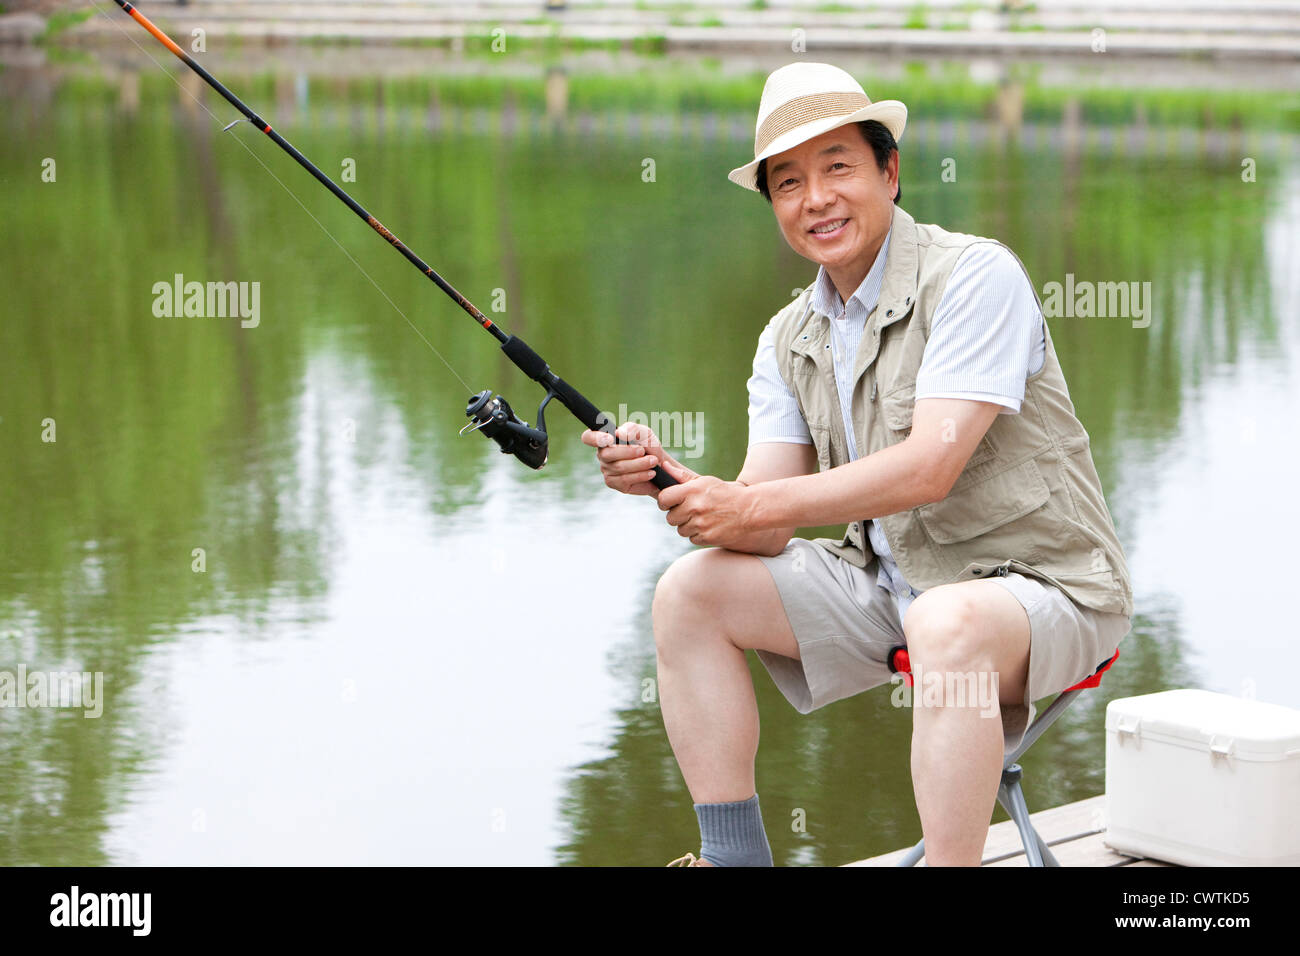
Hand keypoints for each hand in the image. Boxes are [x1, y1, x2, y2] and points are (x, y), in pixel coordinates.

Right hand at [580, 421, 698, 498]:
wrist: (660, 466)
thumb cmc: (649, 446)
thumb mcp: (644, 432)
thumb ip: (632, 429)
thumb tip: (619, 434)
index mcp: (605, 439)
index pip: (588, 437)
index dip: (595, 438)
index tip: (610, 439)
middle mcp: (602, 455)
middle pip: (607, 454)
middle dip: (627, 452)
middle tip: (643, 451)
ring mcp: (606, 470)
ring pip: (618, 467)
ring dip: (639, 464)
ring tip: (653, 461)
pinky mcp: (614, 483)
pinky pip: (624, 479)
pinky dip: (640, 475)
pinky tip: (651, 473)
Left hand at [655, 470, 756, 547]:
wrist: (750, 509)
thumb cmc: (725, 493)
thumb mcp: (705, 481)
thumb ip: (683, 476)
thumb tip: (664, 467)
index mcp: (692, 491)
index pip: (664, 499)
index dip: (665, 502)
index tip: (669, 503)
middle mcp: (694, 507)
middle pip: (670, 518)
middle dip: (678, 515)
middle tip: (691, 511)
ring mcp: (700, 524)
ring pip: (681, 530)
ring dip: (688, 526)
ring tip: (703, 518)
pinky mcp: (707, 538)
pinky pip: (692, 538)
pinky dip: (698, 534)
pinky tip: (710, 526)